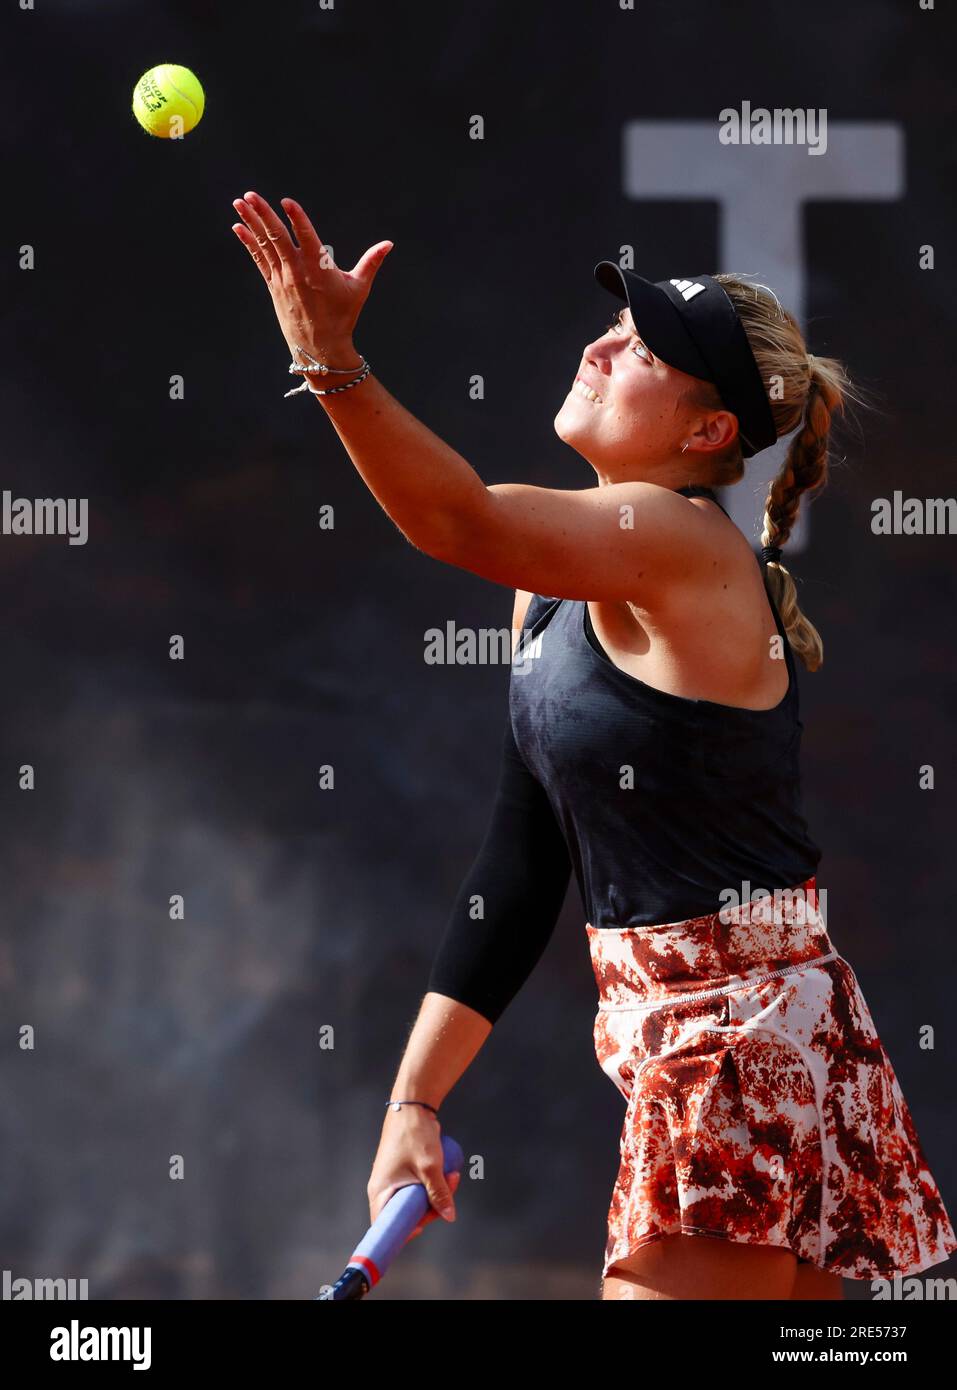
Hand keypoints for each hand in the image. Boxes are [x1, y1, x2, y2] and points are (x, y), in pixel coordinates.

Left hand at [231, 189, 392, 370]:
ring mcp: (283, 279)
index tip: (287, 201)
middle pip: (278, 238)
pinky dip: (248, 242)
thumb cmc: (343, 316)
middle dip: (263, 214)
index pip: (307, 238)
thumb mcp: (359, 288)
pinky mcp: (274, 286)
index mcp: (320, 270)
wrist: (320, 347)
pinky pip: (259, 259)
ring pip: (265, 245)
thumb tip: (389, 243)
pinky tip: (238, 226)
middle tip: (250, 194)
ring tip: (240, 202)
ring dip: (252, 222)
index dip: (297, 219)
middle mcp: (298, 272)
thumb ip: (371, 262)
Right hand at [367, 1110, 460, 1242]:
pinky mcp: (403, 1173)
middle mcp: (383, 1188)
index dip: (405, 1230)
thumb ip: (439, 1194)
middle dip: (432, 1206)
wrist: (413, 1106)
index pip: (386, 1225)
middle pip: (406, 1214)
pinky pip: (418, 1188)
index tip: (425, 1224)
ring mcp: (393, 1180)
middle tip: (450, 1189)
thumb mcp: (430, 1167)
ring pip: (416, 1200)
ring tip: (453, 1175)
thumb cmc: (414, 1135)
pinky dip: (433, 1185)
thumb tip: (449, 1216)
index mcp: (380, 1191)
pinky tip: (447, 1173)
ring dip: (437, 1193)